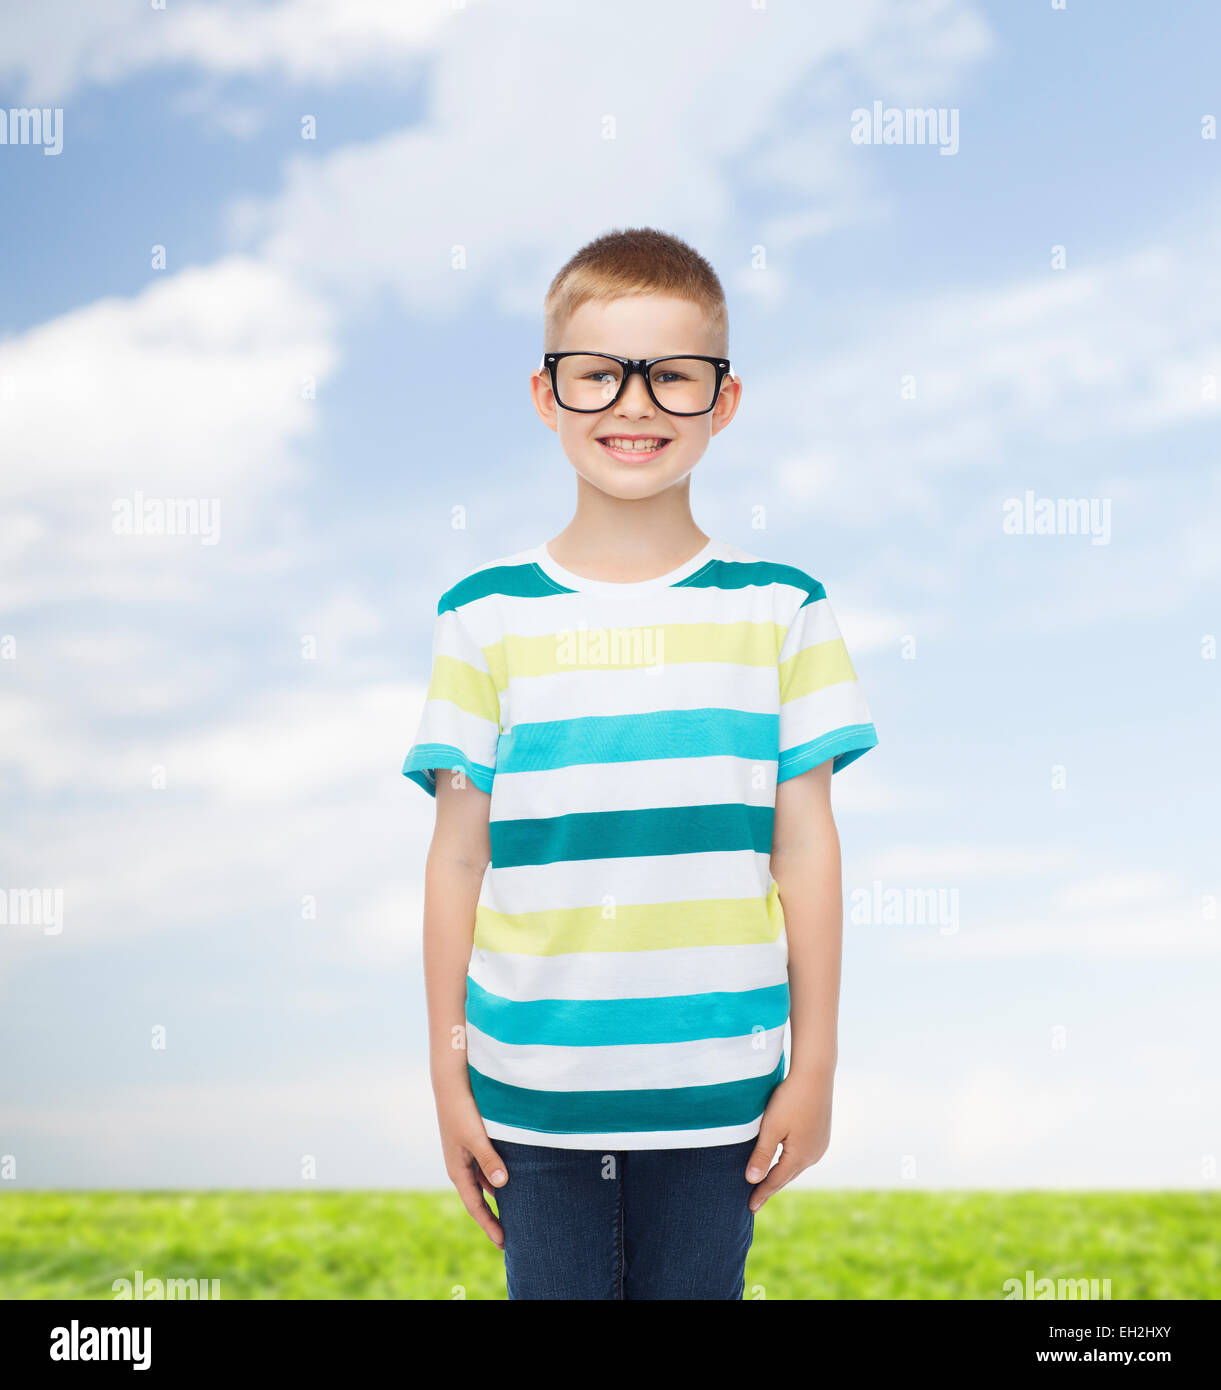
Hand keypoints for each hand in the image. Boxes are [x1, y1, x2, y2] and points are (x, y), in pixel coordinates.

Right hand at [436, 1083, 507, 1246]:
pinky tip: (512, 1180)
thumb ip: (489, 1159)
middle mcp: (461, 1166)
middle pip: (479, 1199)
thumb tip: (501, 1186)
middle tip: (509, 1237)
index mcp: (458, 1170)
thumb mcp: (476, 1136)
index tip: (504, 1243)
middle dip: (493, 1218)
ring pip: (483, 1183)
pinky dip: (498, 1178)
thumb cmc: (462, 1109)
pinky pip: (486, 1168)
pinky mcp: (472, 1143)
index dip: (489, 1225)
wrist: (451, 1082)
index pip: (476, 1206)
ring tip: (515, 1212)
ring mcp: (466, 1155)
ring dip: (497, 1198)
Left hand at [744, 1071, 832, 1211]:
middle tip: (755, 1200)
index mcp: (800, 1157)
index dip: (761, 1194)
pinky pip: (803, 1154)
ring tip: (768, 1183)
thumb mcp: (771, 1128)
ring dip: (781, 1174)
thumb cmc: (790, 1099)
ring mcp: (820, 1145)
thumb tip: (752, 1181)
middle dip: (771, 1187)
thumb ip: (761, 1155)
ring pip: (796, 1165)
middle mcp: (813, 1155)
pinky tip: (785, 1161)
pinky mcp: (822, 1134)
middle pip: (787, 1176)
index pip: (775, 1181)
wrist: (815, 1075)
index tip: (750, 1208)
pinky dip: (791, 1162)